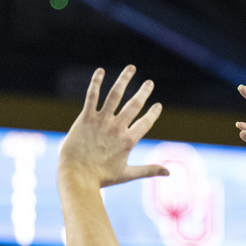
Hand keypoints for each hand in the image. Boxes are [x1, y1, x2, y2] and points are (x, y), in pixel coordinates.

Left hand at [59, 66, 169, 186]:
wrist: (77, 176)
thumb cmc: (101, 177)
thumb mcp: (127, 174)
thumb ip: (149, 170)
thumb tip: (169, 172)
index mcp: (128, 141)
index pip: (146, 122)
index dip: (154, 112)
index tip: (158, 105)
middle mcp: (117, 128)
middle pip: (134, 105)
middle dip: (143, 92)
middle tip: (149, 83)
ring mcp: (101, 121)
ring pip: (115, 95)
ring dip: (124, 80)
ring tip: (131, 68)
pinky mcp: (86, 118)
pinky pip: (92, 96)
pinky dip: (96, 82)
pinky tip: (101, 71)